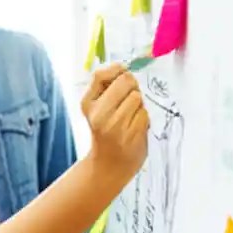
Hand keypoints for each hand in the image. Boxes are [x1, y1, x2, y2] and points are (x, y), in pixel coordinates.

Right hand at [80, 63, 148, 179]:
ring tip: (131, 116)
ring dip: (139, 104)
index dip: (117, 71)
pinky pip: (145, 113)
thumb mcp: (95, 108)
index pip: (101, 75)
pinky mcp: (132, 135)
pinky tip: (135, 127)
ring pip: (137, 97)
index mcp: (88, 104)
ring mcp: (116, 125)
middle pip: (126, 82)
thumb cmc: (105, 131)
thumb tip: (123, 67)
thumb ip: (106, 86)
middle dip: (132, 87)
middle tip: (129, 99)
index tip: (122, 76)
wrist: (109, 164)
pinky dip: (143, 118)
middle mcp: (99, 114)